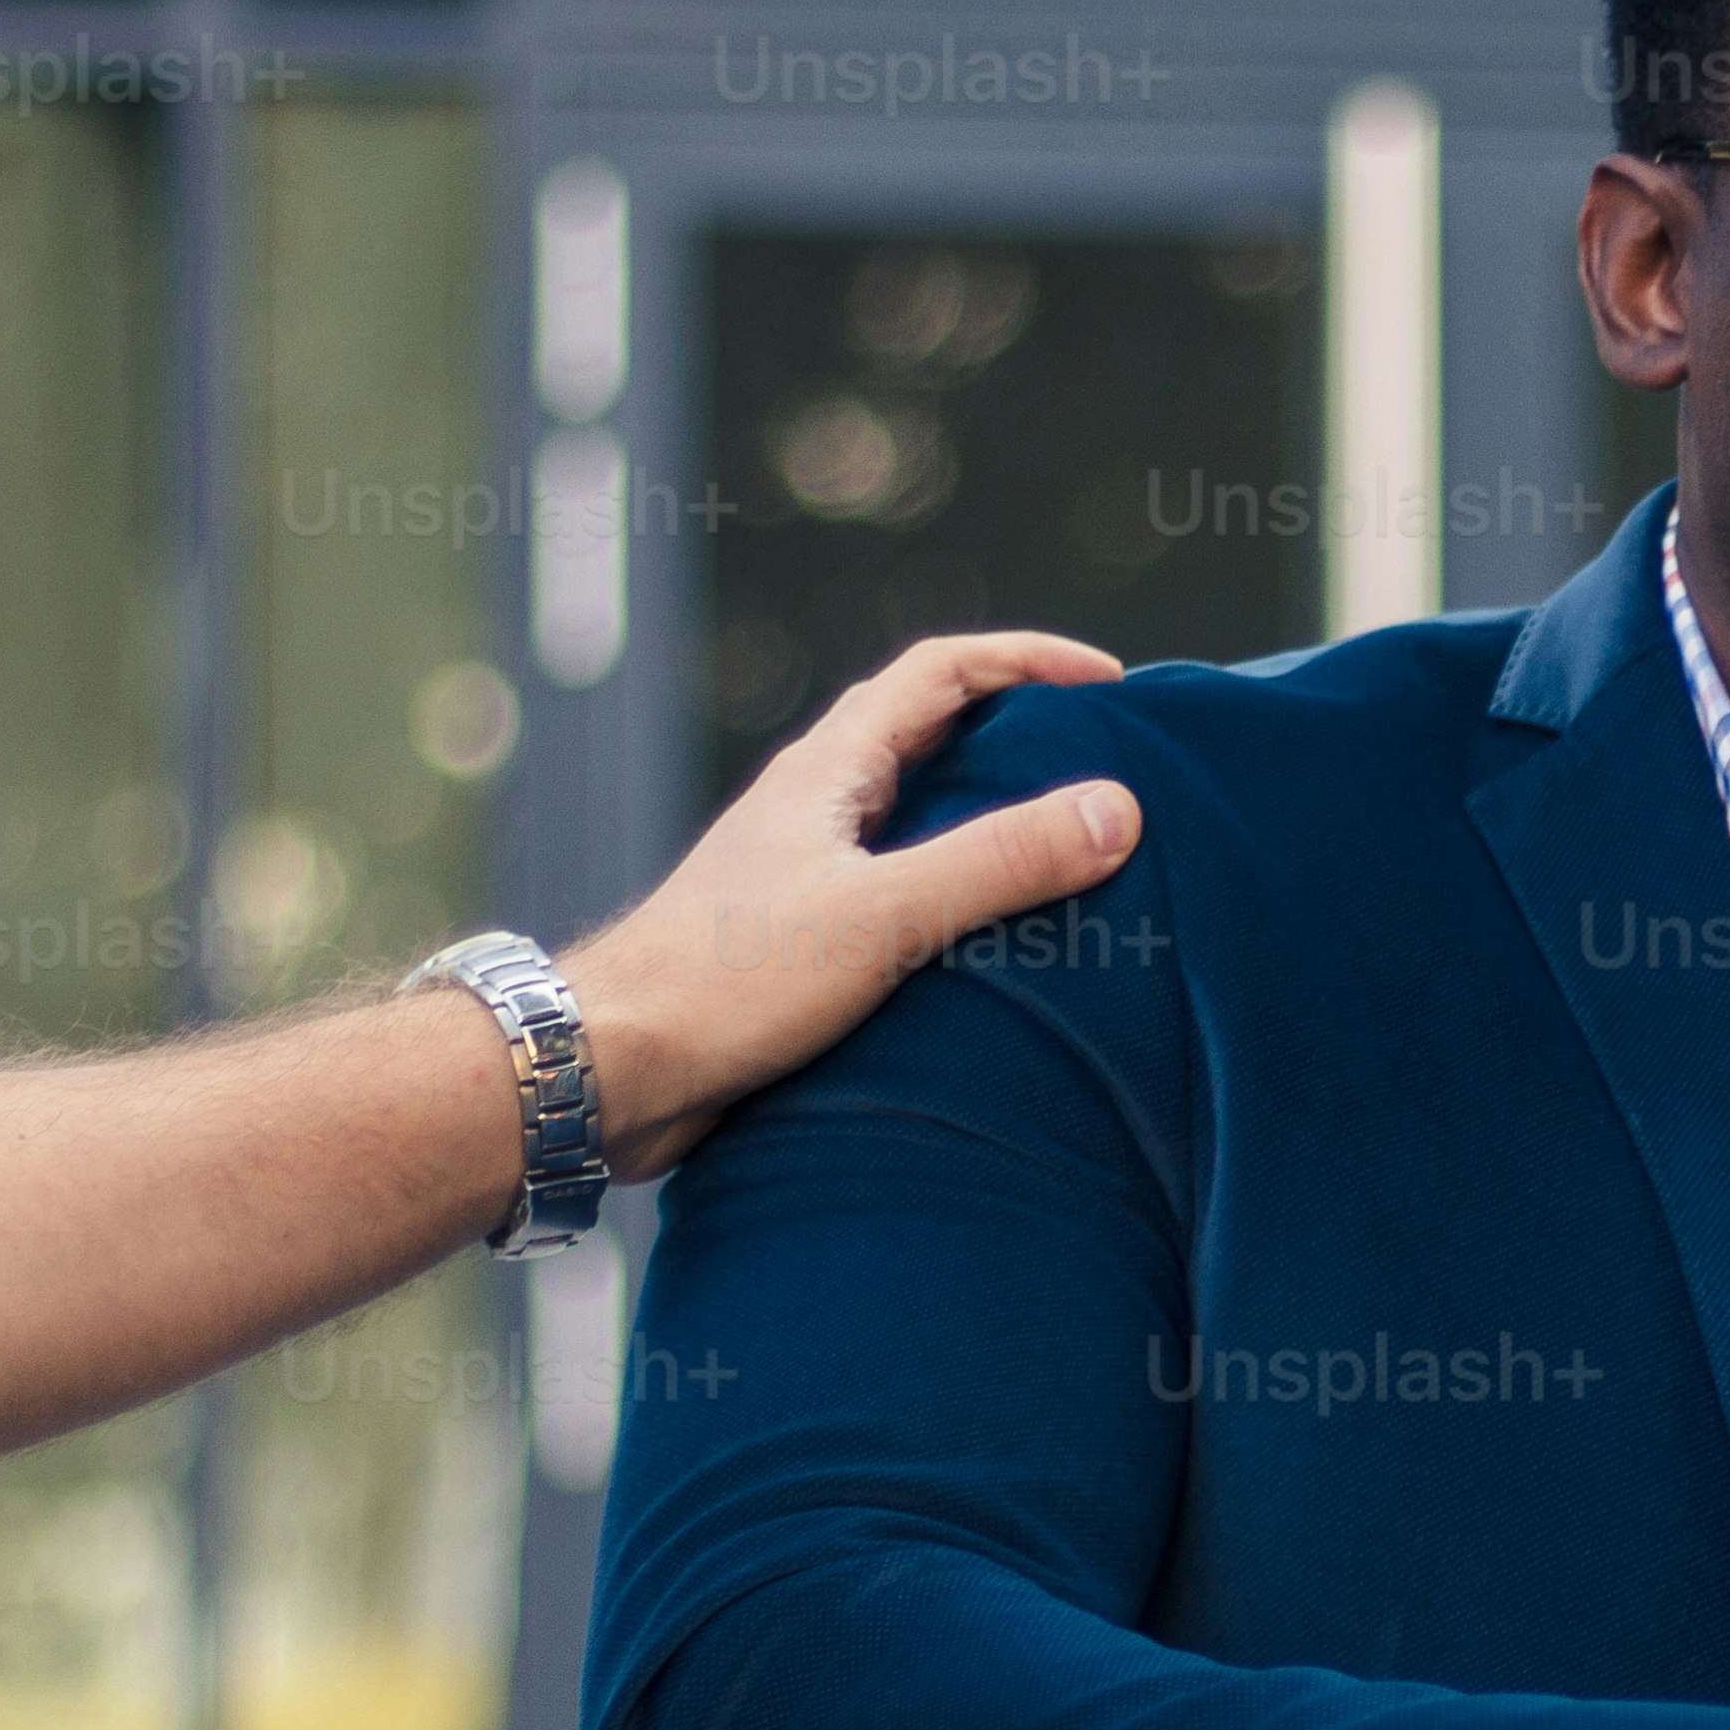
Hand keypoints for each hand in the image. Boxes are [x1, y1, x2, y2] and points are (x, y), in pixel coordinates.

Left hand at [555, 625, 1148, 1169]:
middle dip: (1018, 734)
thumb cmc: (728, 982)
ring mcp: (801, 876)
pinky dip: (955, 899)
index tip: (1110, 684)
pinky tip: (994, 950)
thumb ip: (999, 861)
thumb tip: (1116, 809)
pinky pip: (895, 896)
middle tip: (1101, 764)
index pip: (940, 673)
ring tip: (1069, 855)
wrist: (613, 1068)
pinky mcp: (796, 945)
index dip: (1028, 661)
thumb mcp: (884, 914)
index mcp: (827, 772)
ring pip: (911, 821)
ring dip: (986, 820)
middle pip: (928, 736)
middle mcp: (813, 809)